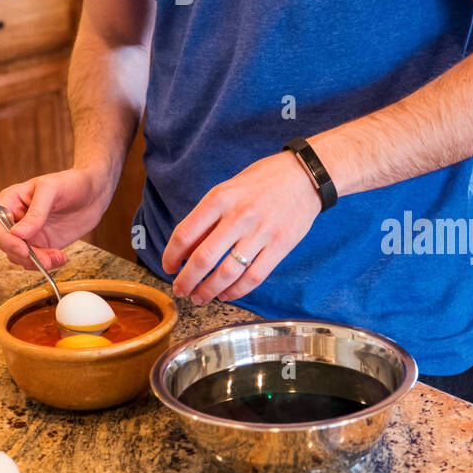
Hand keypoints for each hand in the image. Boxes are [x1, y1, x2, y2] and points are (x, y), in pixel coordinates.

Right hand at [0, 166, 111, 271]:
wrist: (93, 192)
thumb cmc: (70, 182)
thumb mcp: (52, 190)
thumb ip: (36, 212)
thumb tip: (18, 233)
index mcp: (11, 200)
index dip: (5, 239)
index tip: (23, 249)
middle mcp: (15, 219)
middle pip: (6, 244)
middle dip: (24, 255)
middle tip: (45, 260)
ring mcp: (28, 234)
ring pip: (20, 257)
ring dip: (37, 262)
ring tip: (58, 256)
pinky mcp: (42, 244)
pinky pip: (36, 261)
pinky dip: (47, 264)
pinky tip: (61, 258)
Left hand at [161, 151, 322, 303]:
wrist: (304, 174)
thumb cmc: (262, 181)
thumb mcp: (228, 189)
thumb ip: (208, 216)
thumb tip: (186, 249)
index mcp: (220, 198)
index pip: (185, 233)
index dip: (171, 256)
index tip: (168, 267)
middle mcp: (238, 215)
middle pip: (203, 258)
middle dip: (186, 280)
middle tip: (180, 290)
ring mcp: (261, 232)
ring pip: (227, 272)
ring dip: (209, 290)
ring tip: (200, 297)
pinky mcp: (280, 245)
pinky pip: (254, 276)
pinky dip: (237, 291)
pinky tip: (227, 294)